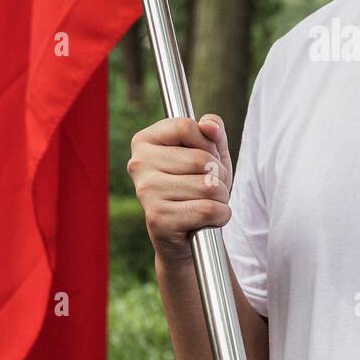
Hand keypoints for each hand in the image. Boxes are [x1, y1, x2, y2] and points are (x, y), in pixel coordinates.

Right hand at [126, 114, 232, 263]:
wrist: (189, 236)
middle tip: (208, 188)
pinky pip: (208, 209)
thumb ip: (213, 131)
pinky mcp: (157, 218)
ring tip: (207, 203)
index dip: (208, 144)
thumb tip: (209, 124)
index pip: (185, 126)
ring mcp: (145, 191)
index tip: (205, 158)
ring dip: (221, 198)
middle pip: (201, 158)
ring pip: (208, 186)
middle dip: (219, 176)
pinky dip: (220, 215)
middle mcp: (138, 164)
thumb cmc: (198, 187)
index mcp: (144, 141)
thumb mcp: (210, 153)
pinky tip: (207, 220)